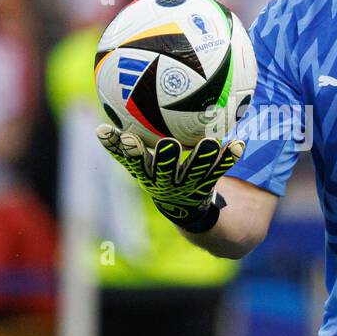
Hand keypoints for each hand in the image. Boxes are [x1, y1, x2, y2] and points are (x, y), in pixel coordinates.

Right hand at [96, 125, 243, 222]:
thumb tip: (98, 129)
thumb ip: (119, 148)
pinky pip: (218, 170)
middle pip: (165, 171)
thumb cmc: (156, 175)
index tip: (127, 138)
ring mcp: (187, 185)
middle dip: (167, 160)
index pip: (134, 163)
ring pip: (195, 171)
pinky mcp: (206, 185)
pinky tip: (238, 144)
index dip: (129, 153)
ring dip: (202, 157)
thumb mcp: (137, 166)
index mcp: (146, 174)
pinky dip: (228, 157)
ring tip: (210, 143)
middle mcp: (166, 182)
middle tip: (169, 144)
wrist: (183, 207)